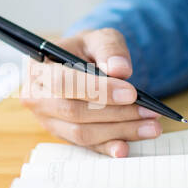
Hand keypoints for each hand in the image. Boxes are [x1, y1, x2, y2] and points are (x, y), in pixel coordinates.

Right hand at [20, 28, 160, 157]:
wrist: (81, 64)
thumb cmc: (87, 50)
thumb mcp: (99, 39)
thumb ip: (109, 49)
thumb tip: (121, 70)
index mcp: (38, 68)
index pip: (64, 83)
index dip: (98, 90)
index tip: (131, 93)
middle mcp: (36, 98)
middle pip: (74, 112)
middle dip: (115, 114)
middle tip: (149, 112)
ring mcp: (48, 120)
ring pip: (82, 133)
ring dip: (119, 132)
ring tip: (151, 126)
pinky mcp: (63, 135)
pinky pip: (86, 146)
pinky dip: (107, 147)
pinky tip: (126, 148)